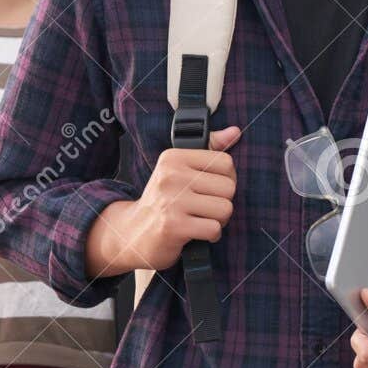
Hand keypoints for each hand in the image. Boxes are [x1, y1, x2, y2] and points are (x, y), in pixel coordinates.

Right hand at [87, 126, 240, 276]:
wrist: (132, 234)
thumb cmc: (163, 201)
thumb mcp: (179, 170)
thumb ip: (209, 149)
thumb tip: (235, 132)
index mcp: (173, 157)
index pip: (225, 162)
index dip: (225, 179)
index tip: (209, 188)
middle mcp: (171, 175)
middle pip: (229, 187)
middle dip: (222, 202)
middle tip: (204, 208)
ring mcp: (171, 200)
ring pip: (225, 209)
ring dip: (218, 220)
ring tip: (200, 219)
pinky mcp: (174, 226)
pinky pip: (214, 229)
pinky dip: (211, 236)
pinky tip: (196, 233)